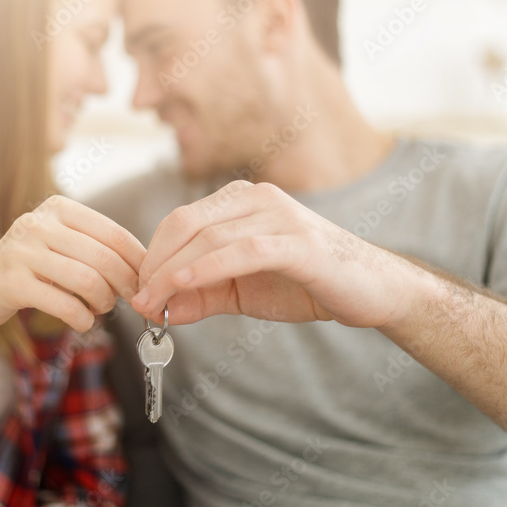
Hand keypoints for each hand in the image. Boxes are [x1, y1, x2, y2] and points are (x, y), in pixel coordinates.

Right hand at [0, 195, 145, 332]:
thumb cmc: (29, 269)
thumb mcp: (59, 244)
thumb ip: (95, 247)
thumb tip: (144, 266)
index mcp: (57, 207)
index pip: (112, 233)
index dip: (137, 260)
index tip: (147, 280)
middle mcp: (38, 223)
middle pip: (103, 257)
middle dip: (125, 284)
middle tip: (131, 300)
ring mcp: (22, 251)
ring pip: (86, 280)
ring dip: (103, 301)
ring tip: (102, 308)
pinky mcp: (11, 283)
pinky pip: (64, 304)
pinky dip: (82, 318)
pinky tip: (83, 321)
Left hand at [131, 181, 412, 327]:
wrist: (370, 290)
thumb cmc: (304, 284)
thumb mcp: (240, 291)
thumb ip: (199, 295)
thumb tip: (152, 309)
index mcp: (242, 199)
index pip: (180, 219)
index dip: (151, 254)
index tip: (136, 290)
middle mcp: (258, 197)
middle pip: (187, 223)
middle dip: (155, 264)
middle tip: (139, 300)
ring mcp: (280, 216)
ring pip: (210, 236)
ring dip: (173, 271)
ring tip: (153, 302)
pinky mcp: (300, 244)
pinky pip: (243, 251)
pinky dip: (208, 267)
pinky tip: (184, 284)